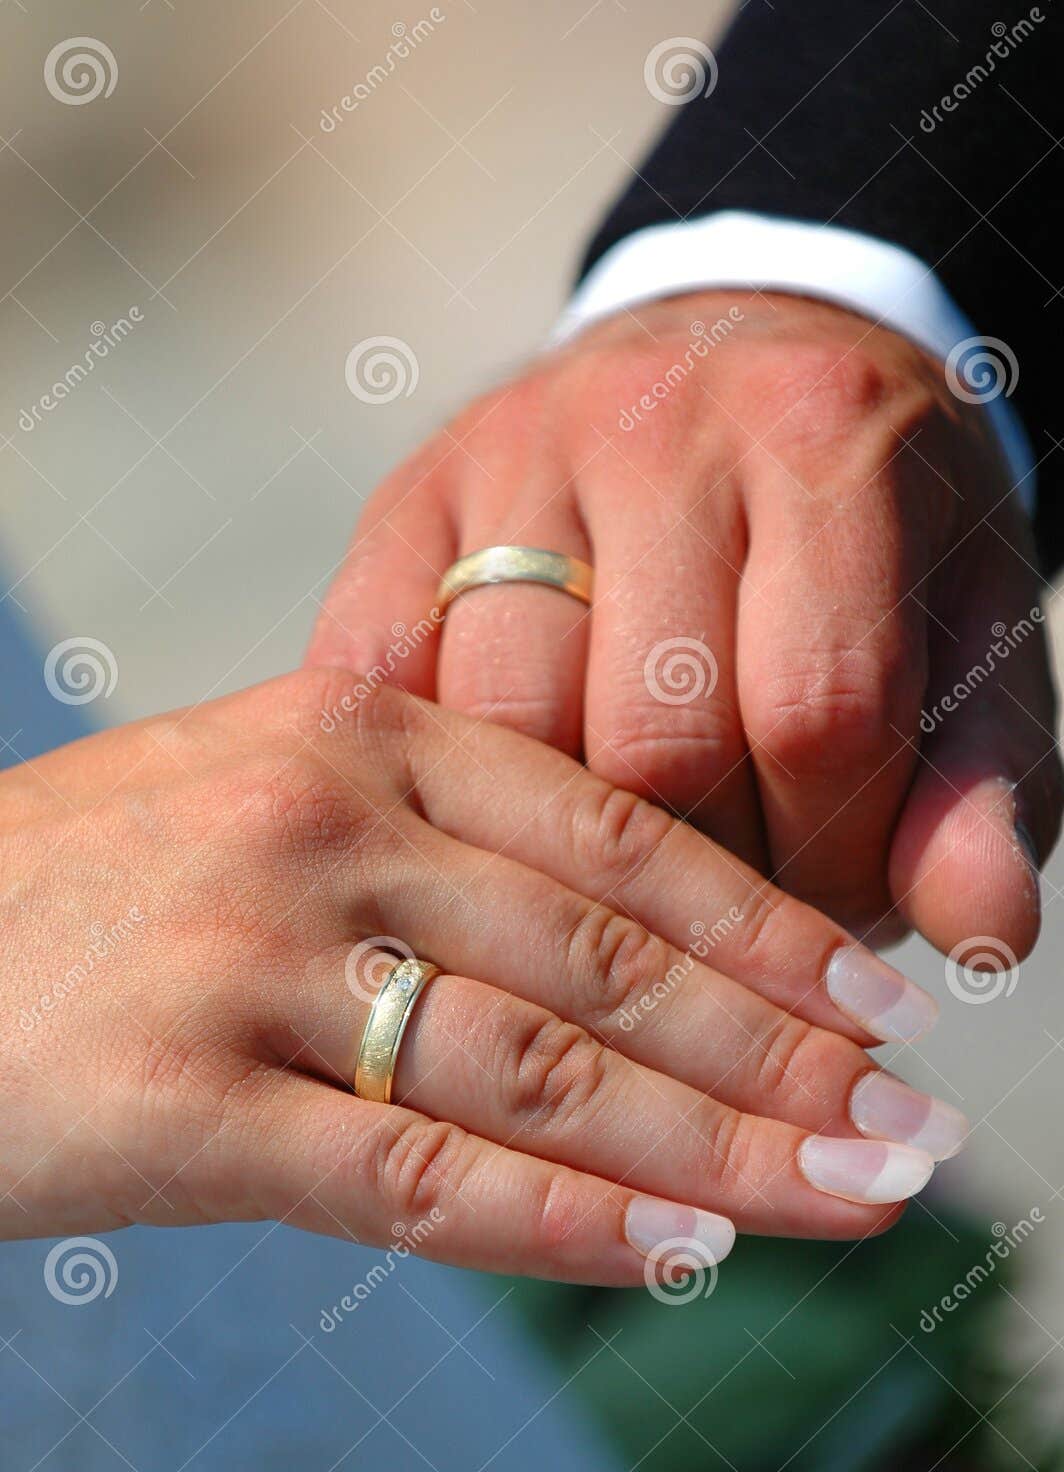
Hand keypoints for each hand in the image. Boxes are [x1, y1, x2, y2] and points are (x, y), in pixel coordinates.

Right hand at [0, 670, 957, 1280]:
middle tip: (912, 1126)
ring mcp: (249, 958)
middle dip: (782, 1056)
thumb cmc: (96, 886)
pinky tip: (676, 1254)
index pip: (619, 836)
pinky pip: (410, 1176)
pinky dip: (559, 1220)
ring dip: (715, 1150)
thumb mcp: (261, 794)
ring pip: (539, 1068)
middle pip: (607, 958)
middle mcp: (319, 824)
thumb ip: (426, 836)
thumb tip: (630, 936)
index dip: (767, 929)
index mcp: (360, 731)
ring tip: (848, 1199)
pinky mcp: (178, 1101)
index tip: (881, 1007)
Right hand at [309, 290, 1061, 962]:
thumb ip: (982, 786)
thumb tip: (981, 940)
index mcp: (822, 438)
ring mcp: (510, 457)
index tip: (841, 899)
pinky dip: (434, 772)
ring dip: (568, 843)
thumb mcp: (965, 639)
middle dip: (705, 867)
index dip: (834, 859)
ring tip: (632, 859)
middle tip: (735, 890)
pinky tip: (498, 811)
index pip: (819, 714)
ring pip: (507, 723)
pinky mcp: (409, 501)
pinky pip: (380, 676)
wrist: (736, 354)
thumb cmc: (870, 535)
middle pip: (655, 736)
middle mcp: (654, 425)